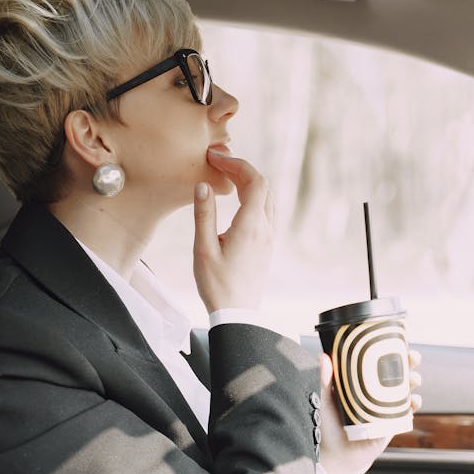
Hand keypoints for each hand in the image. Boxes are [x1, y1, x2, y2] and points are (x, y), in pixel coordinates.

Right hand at [192, 148, 274, 312]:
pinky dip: (253, 197)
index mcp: (251, 226)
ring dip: (249, 182)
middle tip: (217, 164)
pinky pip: (266, 211)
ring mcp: (269, 237)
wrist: (237, 314)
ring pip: (267, 198)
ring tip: (225, 178)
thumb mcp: (203, 249)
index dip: (237, 164)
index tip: (216, 159)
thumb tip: (203, 185)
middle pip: (262, 186)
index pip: (255, 181)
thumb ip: (204, 215)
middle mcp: (266, 228)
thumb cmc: (217, 285)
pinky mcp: (267, 245)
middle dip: (241, 169)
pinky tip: (236, 200)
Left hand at [318, 350, 422, 473]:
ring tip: (414, 380)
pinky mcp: (392, 423)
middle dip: (408, 363)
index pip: (375, 362)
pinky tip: (414, 401)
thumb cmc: (326, 428)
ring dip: (413, 381)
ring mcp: (384, 407)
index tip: (397, 341)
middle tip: (413, 358)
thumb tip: (323, 356)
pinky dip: (414, 404)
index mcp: (359, 383)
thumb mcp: (325, 401)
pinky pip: (407, 411)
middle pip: (395, 373)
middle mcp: (373, 393)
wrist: (337, 458)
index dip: (388, 350)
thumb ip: (324, 381)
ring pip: (404, 389)